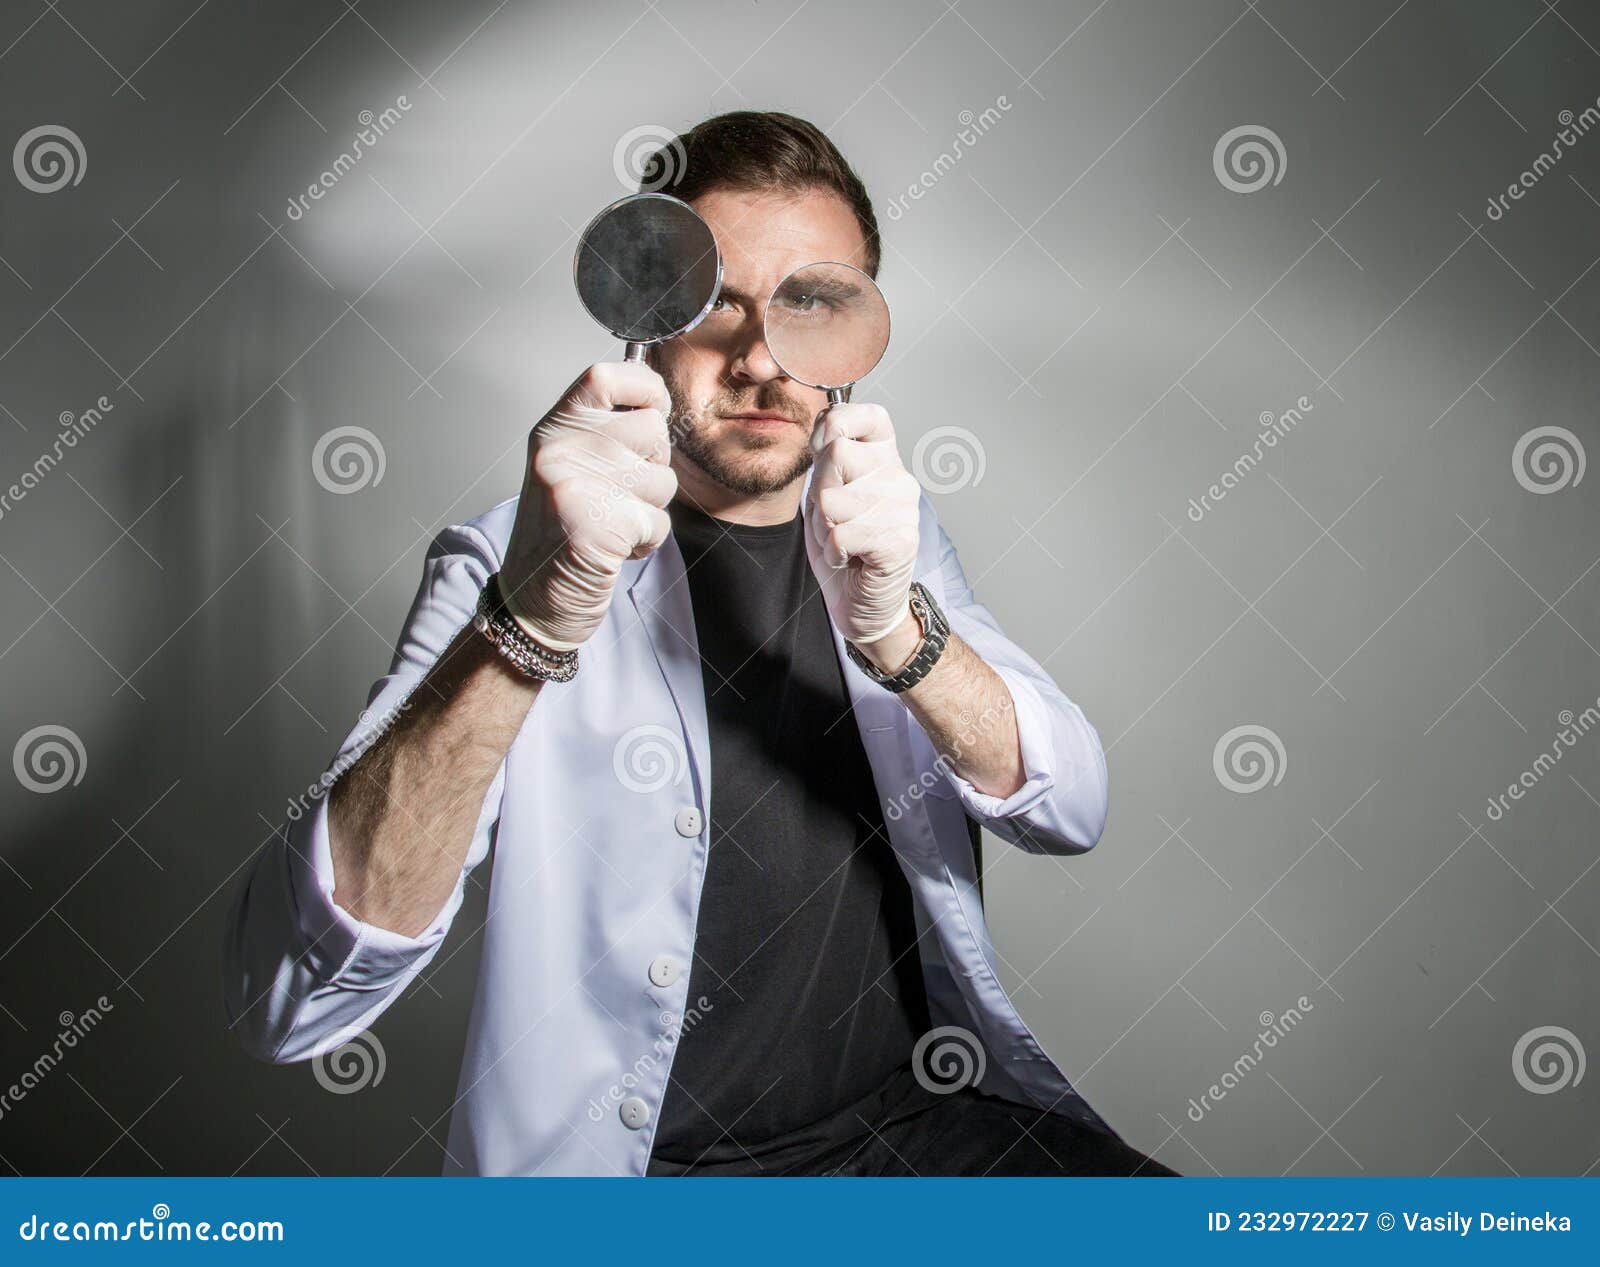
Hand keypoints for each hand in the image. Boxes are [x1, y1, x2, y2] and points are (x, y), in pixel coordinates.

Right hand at [498, 363, 676, 650]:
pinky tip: (614, 548)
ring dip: (649, 509)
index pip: (608, 375)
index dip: (645, 388)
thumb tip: (658, 403)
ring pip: (662, 478)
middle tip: (617, 494)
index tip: (653, 410)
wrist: (533, 599)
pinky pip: (658, 521)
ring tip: (611, 523)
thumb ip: (602, 433)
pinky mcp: (597, 524)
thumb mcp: (569, 467)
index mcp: (554, 428)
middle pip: (653, 430)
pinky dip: (646, 541)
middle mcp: (560, 449)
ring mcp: (576, 485)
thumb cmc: (558, 534)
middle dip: (652, 467)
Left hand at [804, 402, 919, 647]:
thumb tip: (822, 422)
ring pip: (831, 499)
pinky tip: (849, 558)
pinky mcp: (899, 541)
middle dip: (818, 491)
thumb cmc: (843, 547)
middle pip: (836, 454)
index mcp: (885, 459)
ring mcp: (904, 509)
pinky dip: (833, 552)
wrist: (861, 602)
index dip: (834, 426)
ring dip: (823, 528)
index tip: (824, 453)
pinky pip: (841, 534)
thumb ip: (826, 457)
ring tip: (842, 541)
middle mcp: (900, 478)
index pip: (867, 415)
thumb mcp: (826, 492)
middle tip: (833, 519)